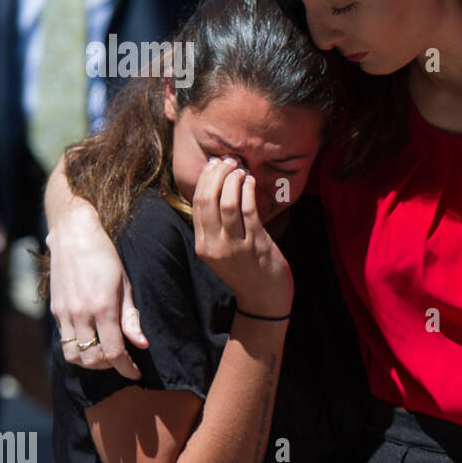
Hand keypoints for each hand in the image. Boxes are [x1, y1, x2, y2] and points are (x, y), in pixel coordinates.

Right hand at [46, 192, 144, 375]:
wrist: (74, 235)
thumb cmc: (106, 257)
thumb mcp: (126, 285)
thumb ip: (131, 318)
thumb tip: (142, 345)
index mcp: (103, 308)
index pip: (114, 352)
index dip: (126, 368)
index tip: (136, 373)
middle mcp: (80, 314)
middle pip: (92, 359)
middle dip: (110, 366)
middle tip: (124, 361)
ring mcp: (64, 314)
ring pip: (74, 356)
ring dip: (91, 362)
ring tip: (107, 354)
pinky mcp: (55, 311)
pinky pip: (63, 342)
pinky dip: (77, 351)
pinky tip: (91, 342)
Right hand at [193, 157, 291, 315]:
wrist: (264, 300)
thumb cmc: (247, 270)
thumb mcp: (223, 251)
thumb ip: (217, 226)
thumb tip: (217, 188)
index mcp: (203, 245)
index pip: (197, 203)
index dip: (206, 179)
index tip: (216, 164)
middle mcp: (214, 246)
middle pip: (207, 199)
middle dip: (218, 174)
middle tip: (229, 161)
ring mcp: (235, 246)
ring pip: (227, 203)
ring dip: (234, 180)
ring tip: (241, 170)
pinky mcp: (256, 245)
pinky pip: (249, 211)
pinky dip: (249, 192)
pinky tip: (251, 182)